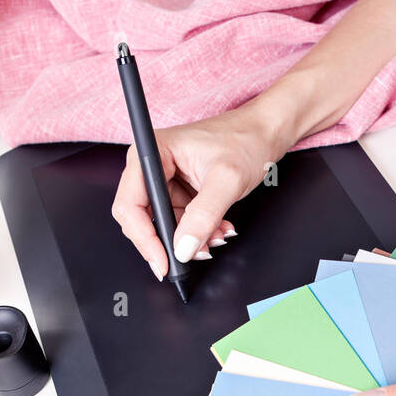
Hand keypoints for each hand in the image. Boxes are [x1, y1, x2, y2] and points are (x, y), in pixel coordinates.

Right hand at [111, 105, 281, 279]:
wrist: (265, 133)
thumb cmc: (246, 139)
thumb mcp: (227, 180)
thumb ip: (204, 215)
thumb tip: (183, 247)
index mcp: (153, 152)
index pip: (130, 204)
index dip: (143, 237)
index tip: (162, 261)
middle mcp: (153, 166)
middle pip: (140, 218)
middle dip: (169, 241)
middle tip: (193, 253)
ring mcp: (165, 180)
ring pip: (163, 225)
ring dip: (188, 239)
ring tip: (216, 235)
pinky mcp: (179, 190)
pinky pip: (179, 222)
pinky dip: (197, 232)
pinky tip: (217, 228)